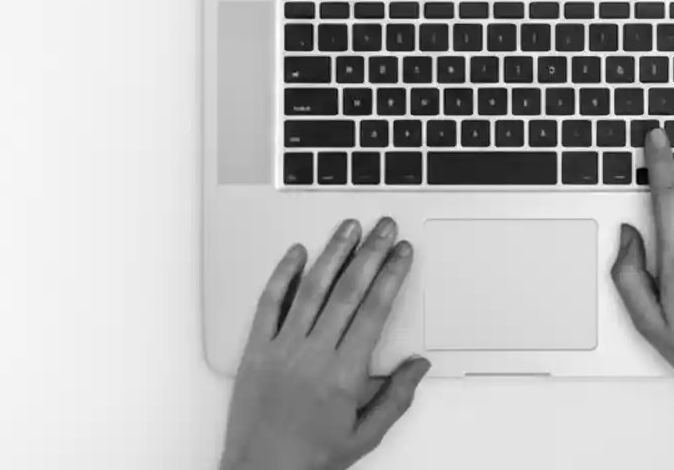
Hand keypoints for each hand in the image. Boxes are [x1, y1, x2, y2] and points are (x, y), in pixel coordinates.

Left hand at [220, 218, 428, 469]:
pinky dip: (283, 275)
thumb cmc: (309, 460)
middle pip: (348, 291)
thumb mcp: (365, 435)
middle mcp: (312, 356)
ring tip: (348, 228)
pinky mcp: (254, 351)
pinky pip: (269, 303)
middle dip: (371, 253)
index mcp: (344, 375)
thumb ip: (396, 397)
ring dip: (333, 253)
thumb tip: (418, 365)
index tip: (403, 253)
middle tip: (385, 227)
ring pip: (311, 289)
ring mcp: (281, 350)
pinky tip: (296, 253)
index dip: (392, 275)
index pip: (375, 310)